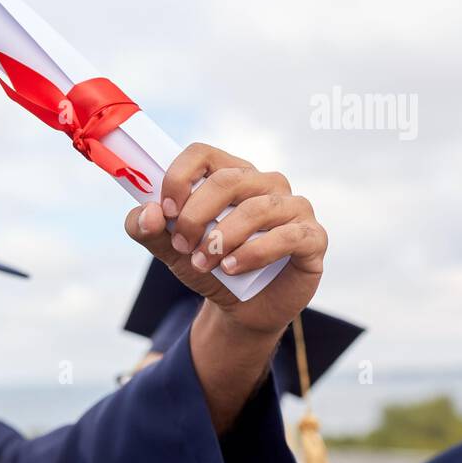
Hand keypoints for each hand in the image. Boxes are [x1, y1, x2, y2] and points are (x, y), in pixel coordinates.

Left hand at [124, 142, 325, 336]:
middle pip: (227, 181)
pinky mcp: (313, 237)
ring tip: (204, 264)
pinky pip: (288, 236)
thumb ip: (148, 230)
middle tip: (183, 247)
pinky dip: (254, 253)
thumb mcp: (171, 251)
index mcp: (230, 174)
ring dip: (222, 239)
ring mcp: (293, 207)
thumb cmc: (210, 266)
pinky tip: (233, 269)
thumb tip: (148, 213)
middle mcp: (265, 184)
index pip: (202, 154)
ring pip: (256, 208)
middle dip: (195, 216)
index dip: (179, 178)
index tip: (165, 211)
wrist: (242, 308)